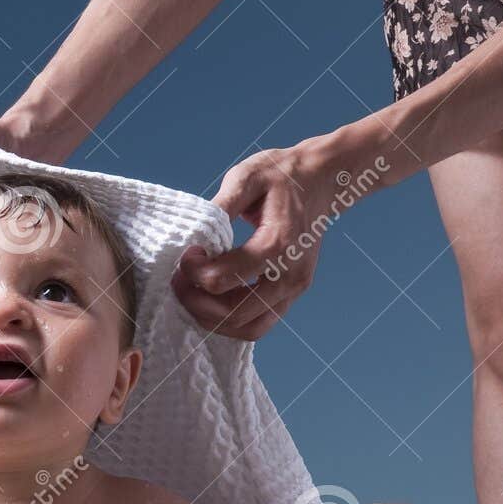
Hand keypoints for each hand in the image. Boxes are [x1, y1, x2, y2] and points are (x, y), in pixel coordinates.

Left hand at [171, 142, 338, 340]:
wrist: (323, 179)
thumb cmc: (283, 174)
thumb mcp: (247, 177)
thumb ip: (219, 207)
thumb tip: (192, 235)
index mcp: (277, 244)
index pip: (223, 278)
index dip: (193, 272)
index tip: (188, 253)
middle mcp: (290, 275)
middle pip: (233, 314)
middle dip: (196, 303)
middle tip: (179, 281)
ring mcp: (294, 289)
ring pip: (248, 329)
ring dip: (212, 320)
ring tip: (192, 295)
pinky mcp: (291, 295)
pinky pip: (258, 324)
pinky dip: (230, 322)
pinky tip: (211, 301)